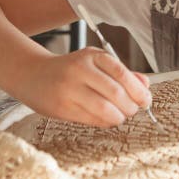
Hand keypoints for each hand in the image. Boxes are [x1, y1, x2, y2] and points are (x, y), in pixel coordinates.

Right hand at [17, 46, 151, 127]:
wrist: (32, 74)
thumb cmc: (70, 69)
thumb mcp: (95, 62)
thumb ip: (121, 72)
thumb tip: (145, 84)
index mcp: (91, 56)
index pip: (121, 73)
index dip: (138, 90)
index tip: (146, 100)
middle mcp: (80, 70)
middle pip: (115, 93)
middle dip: (130, 106)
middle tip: (134, 110)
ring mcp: (69, 89)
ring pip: (104, 109)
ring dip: (119, 116)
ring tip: (120, 115)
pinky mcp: (61, 107)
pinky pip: (91, 119)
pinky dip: (105, 122)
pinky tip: (107, 119)